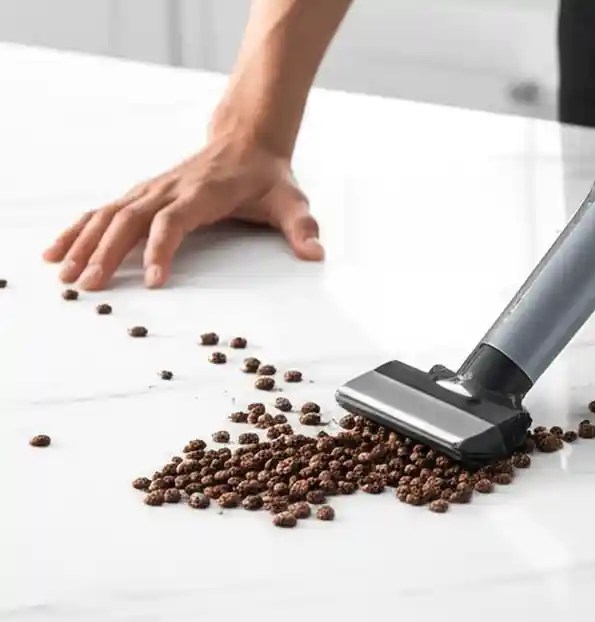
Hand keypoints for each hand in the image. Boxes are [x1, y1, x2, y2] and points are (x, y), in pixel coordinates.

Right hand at [44, 136, 323, 289]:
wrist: (247, 138)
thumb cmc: (267, 175)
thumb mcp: (290, 199)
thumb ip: (302, 227)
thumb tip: (316, 252)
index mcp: (202, 193)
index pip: (173, 222)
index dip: (162, 249)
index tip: (154, 281)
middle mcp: (169, 189)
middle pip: (129, 220)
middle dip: (106, 253)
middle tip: (90, 287)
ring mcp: (151, 190)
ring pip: (109, 216)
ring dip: (83, 244)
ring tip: (63, 275)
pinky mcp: (143, 194)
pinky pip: (103, 212)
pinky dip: (77, 229)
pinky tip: (56, 251)